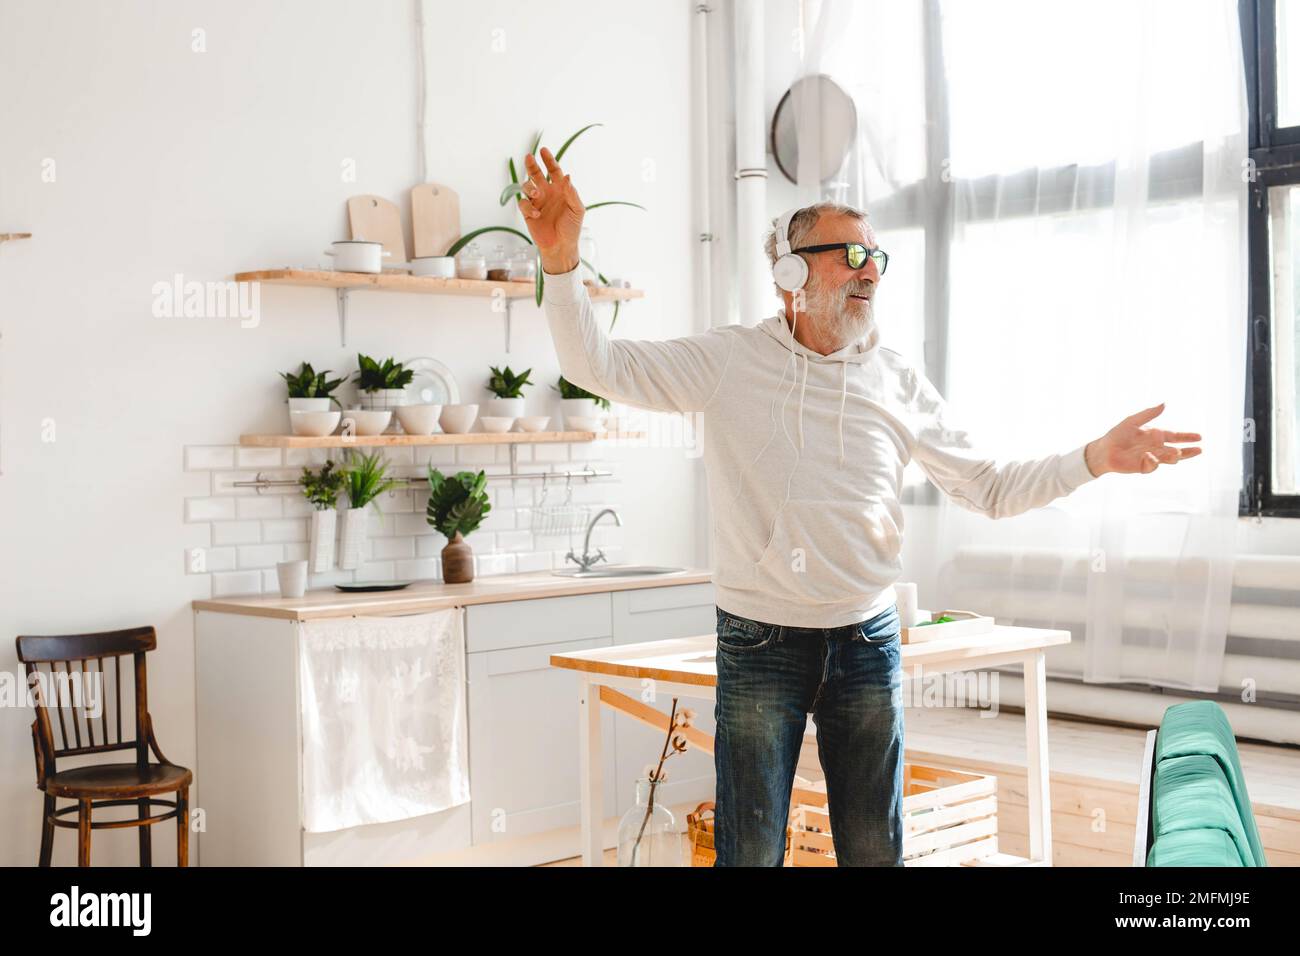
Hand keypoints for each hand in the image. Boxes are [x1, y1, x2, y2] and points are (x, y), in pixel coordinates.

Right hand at [519, 146, 583, 274]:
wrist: (562, 247)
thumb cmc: (571, 228)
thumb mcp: (577, 210)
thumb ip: (572, 193)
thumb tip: (567, 176)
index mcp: (560, 189)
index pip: (553, 171)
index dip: (549, 160)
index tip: (543, 150)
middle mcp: (547, 193)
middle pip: (536, 174)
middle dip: (531, 165)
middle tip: (529, 157)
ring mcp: (536, 202)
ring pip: (526, 186)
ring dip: (529, 187)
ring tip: (536, 195)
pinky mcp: (528, 213)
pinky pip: (523, 204)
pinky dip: (528, 207)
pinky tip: (537, 215)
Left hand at [1084, 402, 1201, 476]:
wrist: (1103, 449)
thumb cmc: (1117, 434)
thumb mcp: (1132, 421)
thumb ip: (1148, 413)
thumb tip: (1164, 403)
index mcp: (1156, 435)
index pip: (1175, 436)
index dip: (1187, 437)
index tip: (1199, 437)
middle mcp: (1156, 447)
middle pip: (1176, 450)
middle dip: (1188, 451)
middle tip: (1199, 450)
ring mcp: (1151, 458)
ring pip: (1167, 459)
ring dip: (1173, 457)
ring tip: (1178, 453)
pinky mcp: (1142, 466)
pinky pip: (1152, 465)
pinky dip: (1153, 461)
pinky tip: (1149, 455)